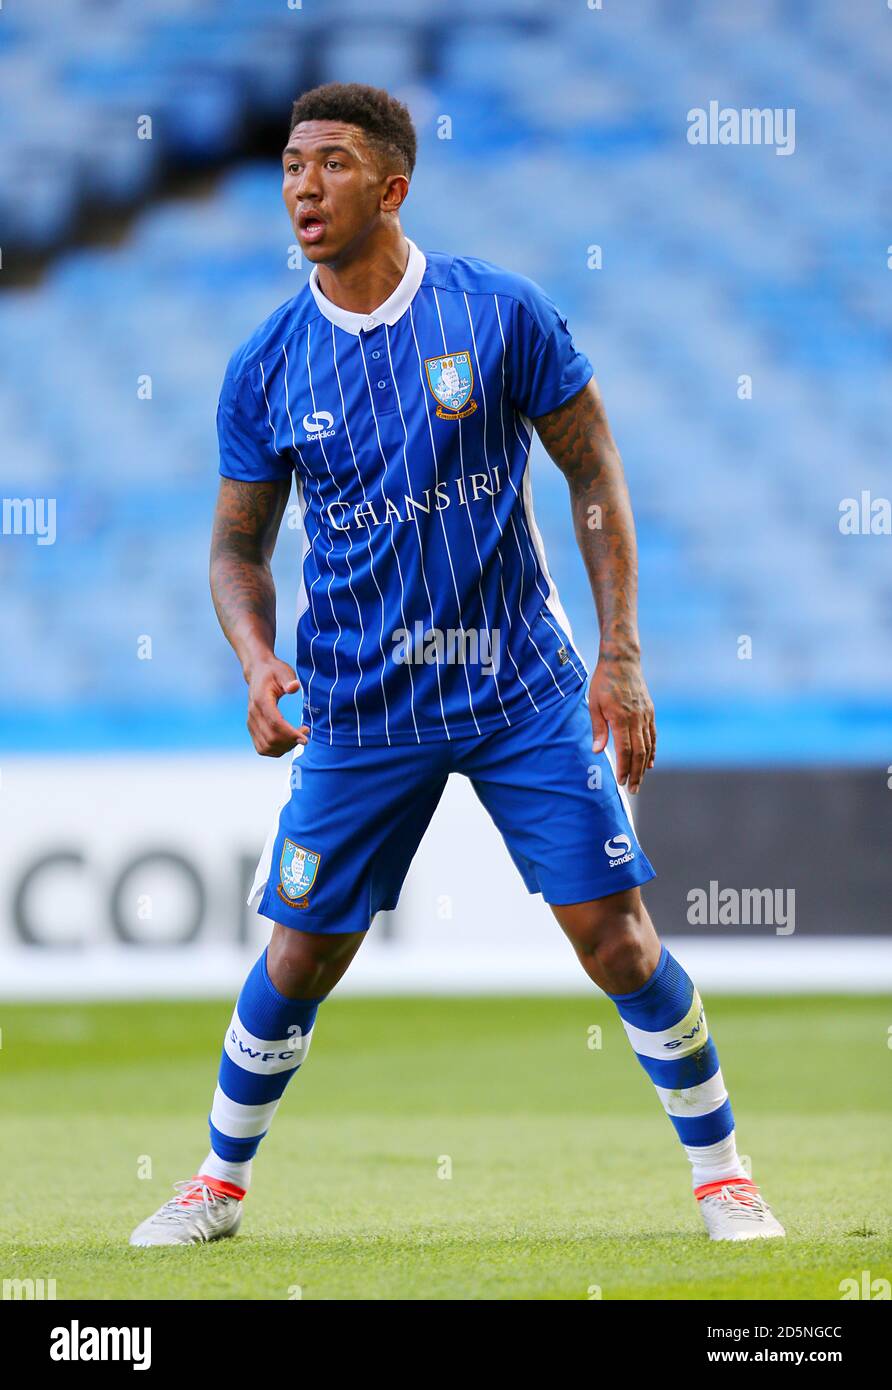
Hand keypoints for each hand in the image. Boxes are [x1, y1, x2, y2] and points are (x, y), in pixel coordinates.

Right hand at [245, 656, 308, 756]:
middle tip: (305, 733)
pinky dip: (276, 750)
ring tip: (297, 737)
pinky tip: (288, 742)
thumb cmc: (273, 672)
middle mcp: (253, 714)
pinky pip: (262, 748)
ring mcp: (251, 723)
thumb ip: (289, 680)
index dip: (290, 733)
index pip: (275, 723)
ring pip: (266, 746)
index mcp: (261, 700)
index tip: (306, 737)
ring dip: (284, 747)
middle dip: (291, 741)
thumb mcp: (283, 671)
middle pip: (271, 738)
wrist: (257, 672)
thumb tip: (295, 687)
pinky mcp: (252, 728)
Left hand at [589, 654, 655, 792]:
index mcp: (621, 718)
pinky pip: (653, 736)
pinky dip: (652, 751)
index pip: (625, 749)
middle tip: (633, 789)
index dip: (623, 767)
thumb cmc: (603, 682)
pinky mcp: (650, 712)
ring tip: (640, 780)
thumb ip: (598, 728)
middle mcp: (636, 719)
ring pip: (648, 746)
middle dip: (636, 773)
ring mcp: (645, 715)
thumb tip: (597, 751)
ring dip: (644, 766)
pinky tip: (650, 763)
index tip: (621, 781)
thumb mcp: (594, 704)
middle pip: (639, 752)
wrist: (622, 661)